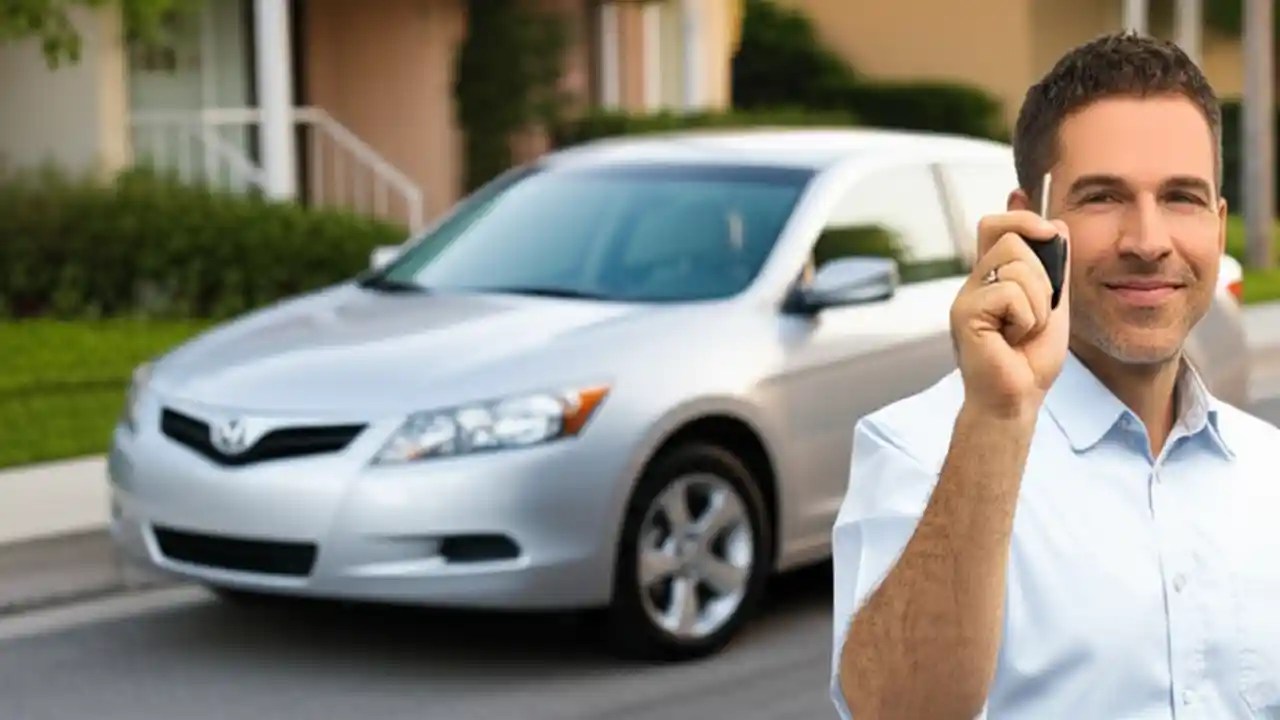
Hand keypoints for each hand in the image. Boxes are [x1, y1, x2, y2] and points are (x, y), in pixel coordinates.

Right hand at [949, 210, 1070, 417]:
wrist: (1017, 399)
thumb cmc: (1030, 359)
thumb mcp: (1053, 302)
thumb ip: (1054, 265)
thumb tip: (1055, 223)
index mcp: (993, 277)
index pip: (996, 225)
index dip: (1022, 218)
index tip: (1048, 232)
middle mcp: (975, 282)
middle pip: (1009, 236)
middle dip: (1041, 271)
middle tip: (1038, 309)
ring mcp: (967, 297)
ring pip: (1016, 265)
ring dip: (1038, 302)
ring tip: (1024, 330)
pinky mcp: (965, 314)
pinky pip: (1010, 294)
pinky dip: (1027, 319)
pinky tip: (1013, 340)